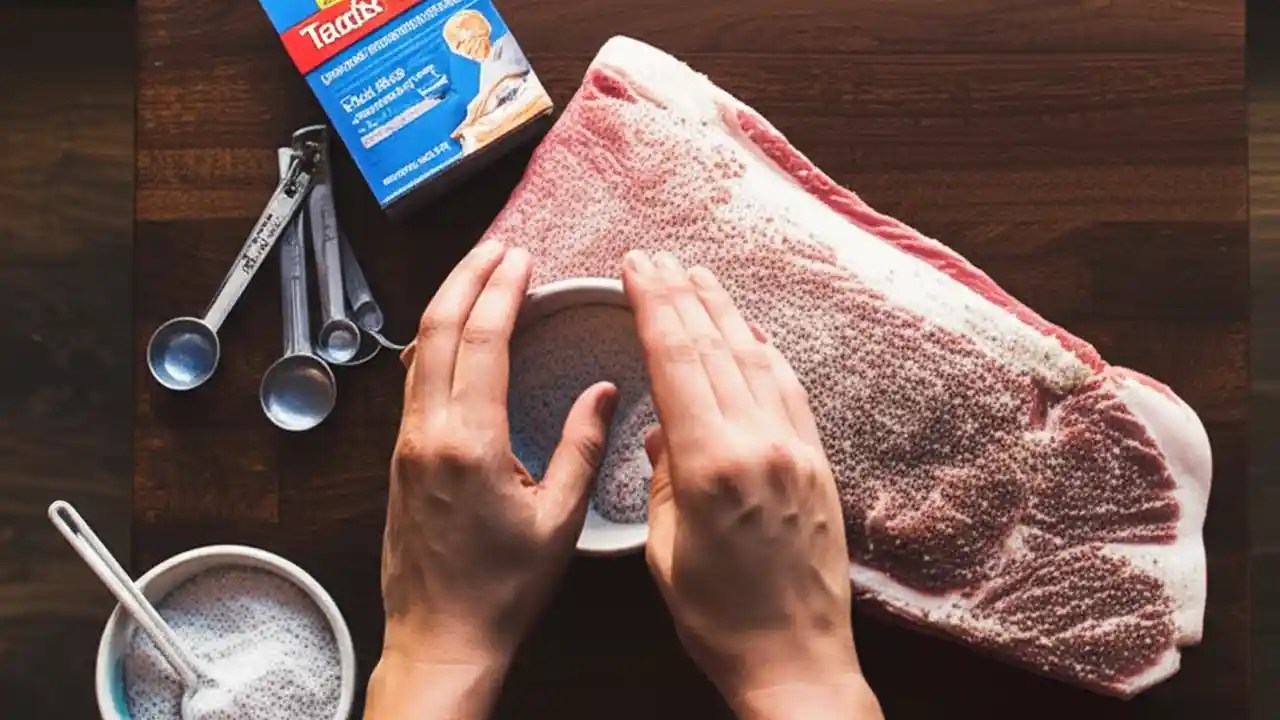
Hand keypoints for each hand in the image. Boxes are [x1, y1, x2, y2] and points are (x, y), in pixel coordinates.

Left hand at [365, 240, 617, 719]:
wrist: (441, 639)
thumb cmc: (502, 591)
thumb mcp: (558, 520)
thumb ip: (582, 447)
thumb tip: (603, 394)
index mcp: (468, 443)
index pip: (481, 342)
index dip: (501, 292)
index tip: (521, 259)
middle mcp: (426, 434)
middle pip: (436, 330)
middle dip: (465, 278)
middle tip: (496, 248)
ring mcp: (405, 446)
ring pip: (417, 352)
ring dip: (445, 306)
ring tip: (477, 277)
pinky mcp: (400, 461)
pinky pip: (413, 382)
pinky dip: (434, 344)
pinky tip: (453, 338)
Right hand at [623, 251, 881, 719]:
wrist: (798, 660)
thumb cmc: (719, 619)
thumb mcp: (666, 551)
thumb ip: (662, 478)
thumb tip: (661, 429)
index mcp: (712, 465)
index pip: (677, 362)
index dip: (654, 306)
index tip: (637, 268)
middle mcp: (760, 444)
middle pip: (715, 348)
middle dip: (683, 295)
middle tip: (658, 258)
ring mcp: (796, 450)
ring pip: (755, 359)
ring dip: (725, 313)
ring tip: (699, 277)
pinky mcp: (818, 463)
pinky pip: (789, 390)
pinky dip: (765, 353)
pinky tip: (751, 334)